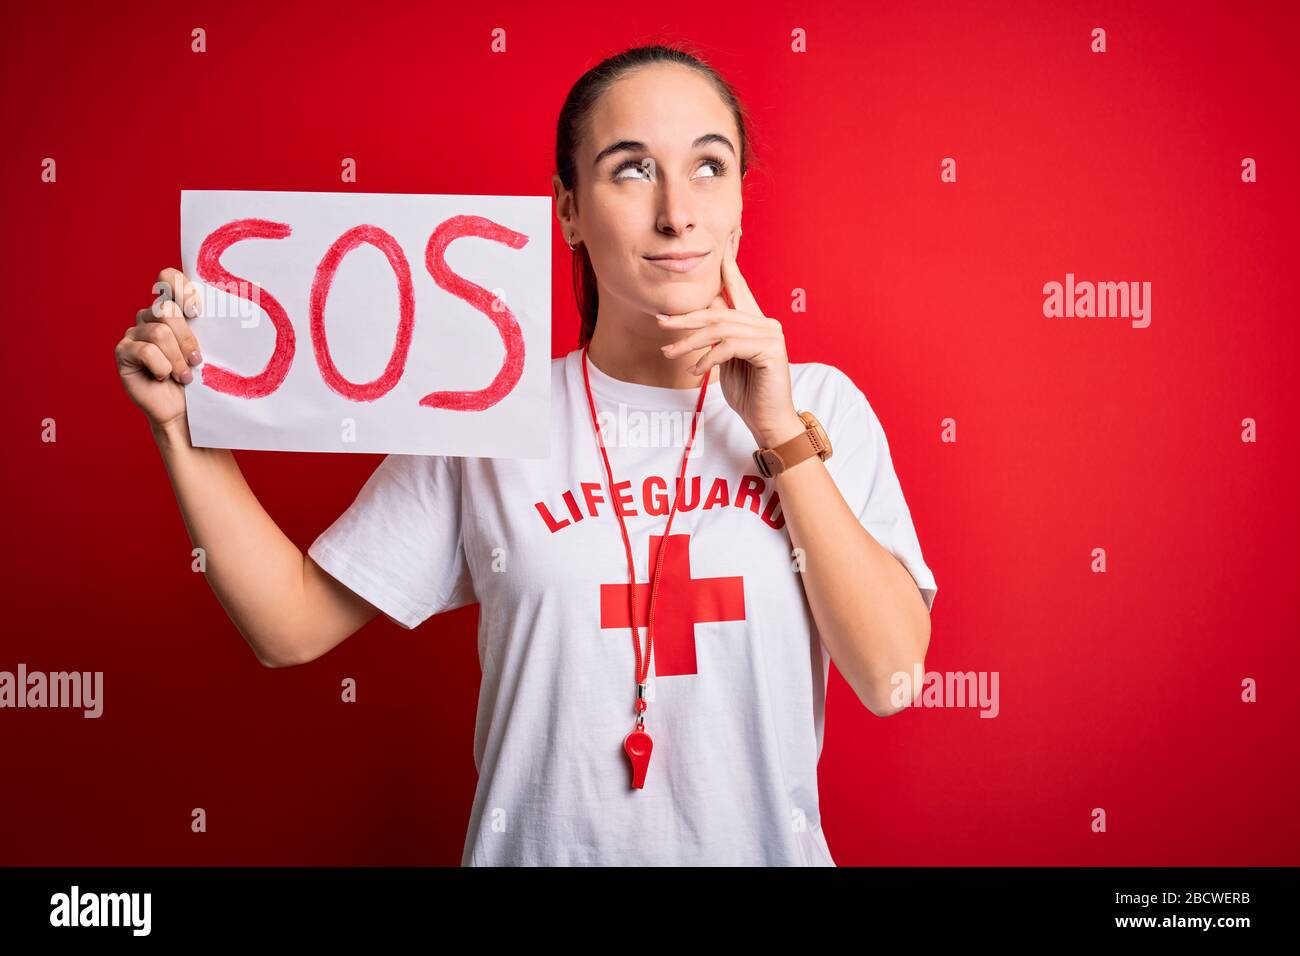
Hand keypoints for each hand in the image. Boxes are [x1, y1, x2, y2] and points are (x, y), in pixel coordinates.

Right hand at [115, 267, 204, 437]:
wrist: (184, 410)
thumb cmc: (200, 378)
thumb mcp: (210, 348)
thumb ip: (209, 325)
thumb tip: (231, 304)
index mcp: (173, 308)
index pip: (169, 279)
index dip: (182, 289)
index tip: (197, 310)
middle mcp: (151, 316)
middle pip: (168, 311)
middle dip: (187, 339)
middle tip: (196, 360)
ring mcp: (134, 332)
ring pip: (159, 333)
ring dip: (177, 359)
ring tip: (184, 375)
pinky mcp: (123, 351)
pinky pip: (146, 351)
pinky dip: (162, 368)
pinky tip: (164, 378)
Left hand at [656, 227, 804, 448]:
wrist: (768, 422)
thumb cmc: (748, 393)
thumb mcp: (726, 361)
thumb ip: (719, 338)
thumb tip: (700, 318)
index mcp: (756, 322)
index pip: (738, 289)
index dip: (727, 269)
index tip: (717, 248)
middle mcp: (766, 324)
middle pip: (719, 311)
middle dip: (686, 317)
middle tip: (661, 322)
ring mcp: (771, 335)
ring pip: (720, 328)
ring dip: (690, 341)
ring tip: (670, 352)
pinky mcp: (770, 351)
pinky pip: (729, 346)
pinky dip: (708, 357)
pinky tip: (695, 371)